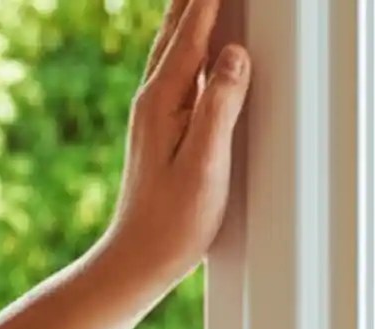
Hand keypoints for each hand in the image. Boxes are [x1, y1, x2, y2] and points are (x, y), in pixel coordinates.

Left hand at [101, 0, 249, 286]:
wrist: (139, 257)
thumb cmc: (175, 220)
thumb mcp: (205, 162)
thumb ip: (219, 105)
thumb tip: (234, 53)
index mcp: (162, 101)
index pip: (192, 35)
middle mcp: (153, 99)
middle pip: (176, 31)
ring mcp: (155, 113)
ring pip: (174, 48)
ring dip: (189, 14)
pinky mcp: (163, 129)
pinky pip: (178, 70)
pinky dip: (189, 45)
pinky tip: (196, 47)